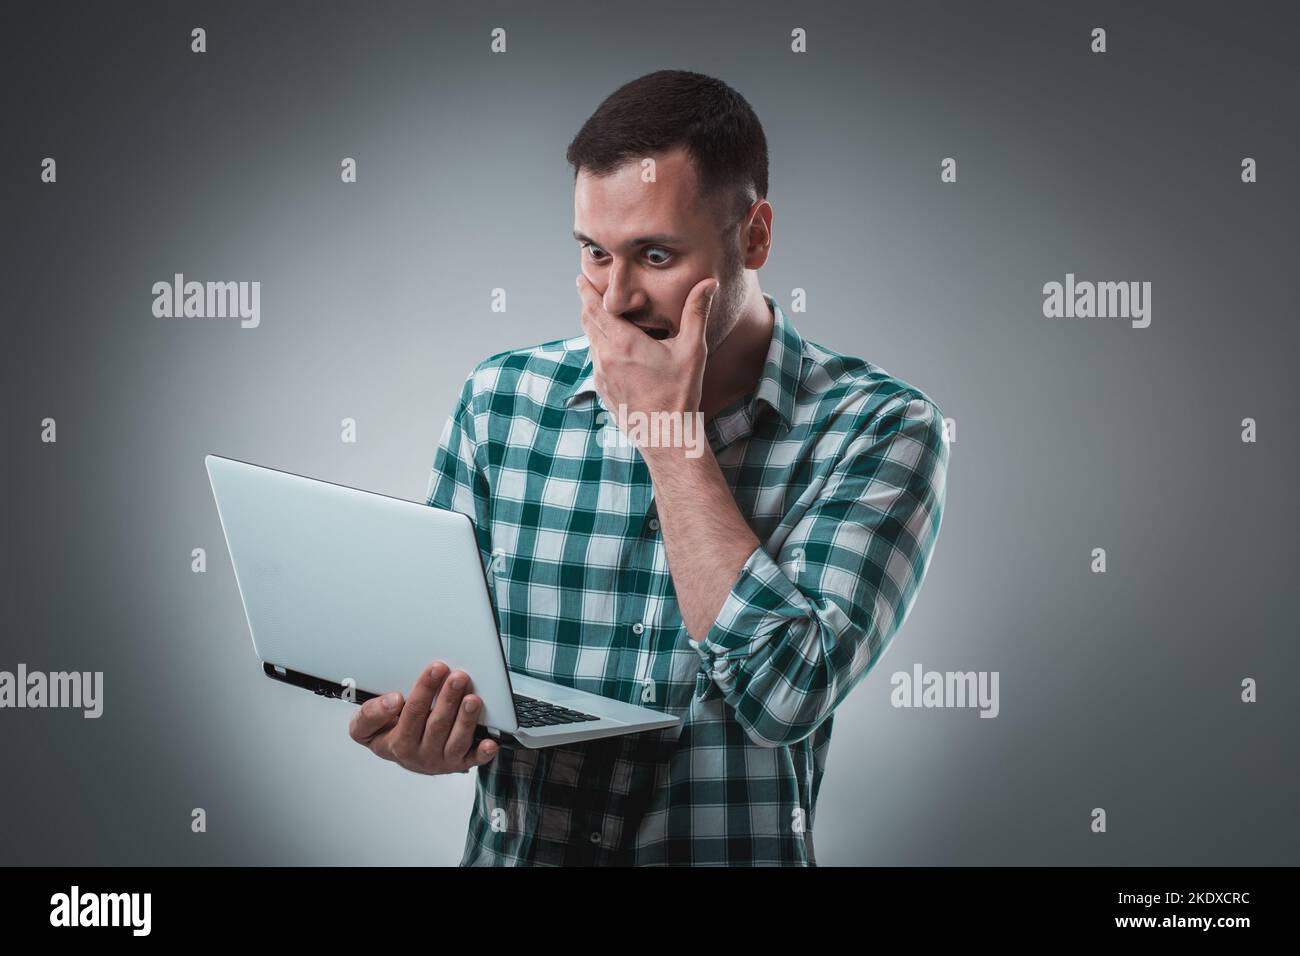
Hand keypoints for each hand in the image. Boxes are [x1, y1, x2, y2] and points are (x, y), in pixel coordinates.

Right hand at [348, 661, 498, 774]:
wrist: (404, 755)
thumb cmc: (388, 732)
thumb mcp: (366, 727)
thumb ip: (371, 713)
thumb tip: (392, 700)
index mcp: (395, 743)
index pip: (407, 716)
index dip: (417, 695)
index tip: (416, 683)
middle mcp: (418, 754)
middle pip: (435, 724)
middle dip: (447, 698)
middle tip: (456, 676)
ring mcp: (440, 759)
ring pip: (456, 739)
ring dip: (466, 719)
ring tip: (473, 699)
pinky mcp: (459, 763)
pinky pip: (473, 759)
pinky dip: (483, 752)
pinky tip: (491, 742)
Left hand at [576, 274, 718, 433]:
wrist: (665, 434)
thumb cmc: (680, 392)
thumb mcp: (692, 349)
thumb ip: (696, 312)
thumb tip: (708, 282)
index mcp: (623, 343)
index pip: (596, 308)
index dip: (587, 291)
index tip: (580, 278)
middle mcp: (605, 357)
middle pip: (588, 323)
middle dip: (587, 305)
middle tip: (586, 290)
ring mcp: (601, 376)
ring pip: (591, 343)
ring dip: (594, 328)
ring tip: (601, 318)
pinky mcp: (603, 390)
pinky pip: (596, 362)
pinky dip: (600, 348)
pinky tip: (613, 349)